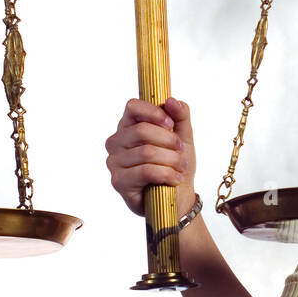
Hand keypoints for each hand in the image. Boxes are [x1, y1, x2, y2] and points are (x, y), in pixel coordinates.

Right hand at [104, 96, 197, 218]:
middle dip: (169, 141)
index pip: (133, 107)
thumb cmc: (175, 164)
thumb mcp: (183, 136)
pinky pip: (145, 171)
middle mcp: (116, 141)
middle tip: (181, 151)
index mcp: (128, 125)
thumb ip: (180, 116)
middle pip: (142, 130)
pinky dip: (167, 174)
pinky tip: (175, 179)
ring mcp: (114, 161)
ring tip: (180, 167)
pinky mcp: (118, 181)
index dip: (154, 113)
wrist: (178, 196)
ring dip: (172, 160)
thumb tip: (171, 100)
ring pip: (146, 152)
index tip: (170, 124)